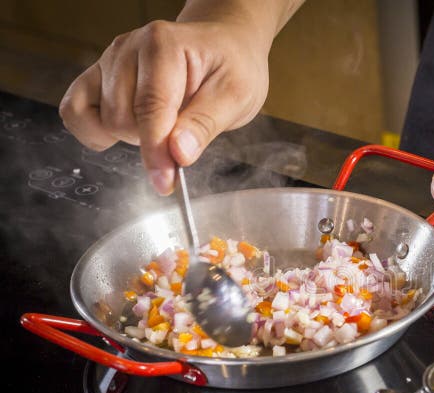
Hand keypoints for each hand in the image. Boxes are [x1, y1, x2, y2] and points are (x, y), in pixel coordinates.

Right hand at [59, 18, 270, 193]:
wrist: (224, 48)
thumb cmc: (230, 68)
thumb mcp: (236, 96)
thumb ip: (204, 125)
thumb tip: (178, 153)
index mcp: (163, 46)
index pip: (150, 108)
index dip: (156, 151)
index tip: (165, 183)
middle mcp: (128, 48)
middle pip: (121, 119)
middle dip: (152, 140)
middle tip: (183, 130)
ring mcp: (108, 61)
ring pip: (101, 121)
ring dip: (132, 136)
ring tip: (164, 121)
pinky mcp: (97, 77)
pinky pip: (75, 112)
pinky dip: (96, 131)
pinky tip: (129, 130)